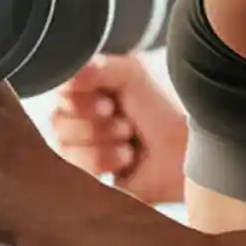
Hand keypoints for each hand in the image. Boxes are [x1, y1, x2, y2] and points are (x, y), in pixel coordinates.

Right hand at [51, 55, 187, 204]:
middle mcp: (85, 119)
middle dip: (93, 124)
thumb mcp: (133, 73)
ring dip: (100, 144)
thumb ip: (96, 67)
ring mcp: (87, 149)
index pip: (60, 93)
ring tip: (129, 144)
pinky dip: (100, 162)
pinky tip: (126, 160)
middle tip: (123, 124)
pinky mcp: (91, 177)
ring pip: (64, 146)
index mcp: (92, 90)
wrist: (188, 149)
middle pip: (57, 121)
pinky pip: (73, 170)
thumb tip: (69, 76)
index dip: (79, 99)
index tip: (107, 102)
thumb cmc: (167, 108)